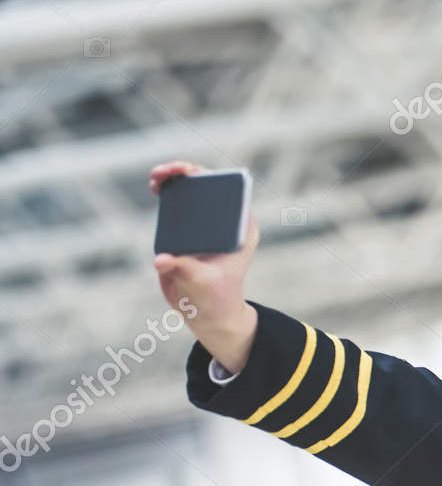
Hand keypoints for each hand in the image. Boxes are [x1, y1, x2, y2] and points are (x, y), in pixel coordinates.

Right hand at [149, 160, 258, 371]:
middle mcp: (227, 224)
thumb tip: (161, 260)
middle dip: (186, 173)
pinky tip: (156, 187)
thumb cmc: (215, 298)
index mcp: (241, 232)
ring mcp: (207, 225)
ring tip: (156, 178)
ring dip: (173, 180)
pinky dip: (167, 193)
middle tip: (164, 173)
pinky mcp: (189, 230)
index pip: (231, 195)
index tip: (193, 173)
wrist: (208, 313)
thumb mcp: (202, 283)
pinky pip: (179, 206)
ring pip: (192, 193)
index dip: (211, 179)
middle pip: (208, 188)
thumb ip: (184, 269)